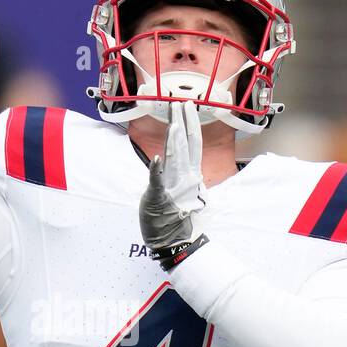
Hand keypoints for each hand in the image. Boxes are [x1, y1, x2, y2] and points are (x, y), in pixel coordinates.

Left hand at [139, 100, 206, 252]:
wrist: (172, 243)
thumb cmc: (171, 219)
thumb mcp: (174, 193)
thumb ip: (176, 177)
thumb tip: (171, 163)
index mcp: (189, 175)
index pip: (189, 144)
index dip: (188, 124)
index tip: (185, 106)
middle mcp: (185, 178)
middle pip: (186, 145)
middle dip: (184, 123)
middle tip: (182, 103)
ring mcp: (174, 188)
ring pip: (176, 159)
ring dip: (174, 141)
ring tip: (174, 123)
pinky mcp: (161, 199)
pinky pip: (158, 182)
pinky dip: (156, 170)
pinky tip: (157, 157)